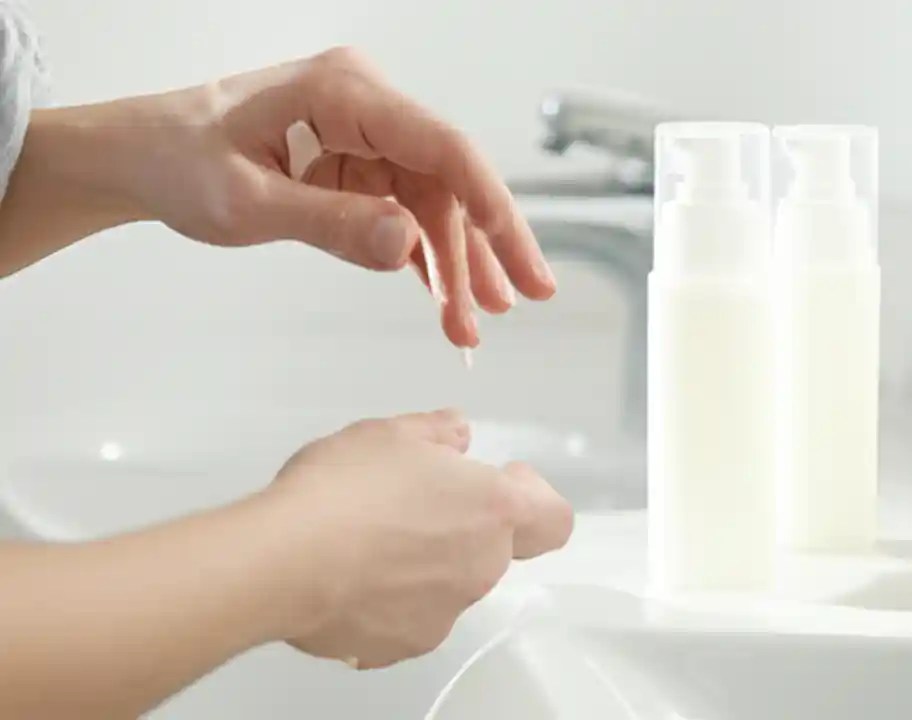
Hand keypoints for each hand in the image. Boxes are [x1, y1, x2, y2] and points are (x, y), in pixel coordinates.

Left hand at [52, 47, 555, 347]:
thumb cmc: (177, 162)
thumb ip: (333, 223)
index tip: (521, 262)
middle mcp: (365, 105)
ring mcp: (364, 135)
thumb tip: (410, 243)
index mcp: (344, 92)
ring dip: (452, 265)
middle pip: (448, 180)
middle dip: (479, 248)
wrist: (138, 158)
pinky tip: (441, 299)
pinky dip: (422, 258)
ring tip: (469, 323)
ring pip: (433, 202)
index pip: (444, 147)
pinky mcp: (357, 164)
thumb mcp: (249, 203)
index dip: (494, 208)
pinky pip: (406, 210)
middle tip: (515, 302)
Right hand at [263, 409, 572, 668]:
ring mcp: (444, 613)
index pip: (554, 520)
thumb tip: (458, 434)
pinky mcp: (400, 646)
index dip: (534, 500)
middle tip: (408, 503)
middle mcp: (481, 567)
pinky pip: (406, 618)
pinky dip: (386, 600)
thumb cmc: (345, 487)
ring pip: (448, 585)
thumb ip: (438, 432)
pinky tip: (347, 576)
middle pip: (491, 549)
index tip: (500, 481)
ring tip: (365, 540)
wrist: (283, 561)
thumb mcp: (392, 433)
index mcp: (494, 511)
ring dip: (422, 564)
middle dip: (460, 527)